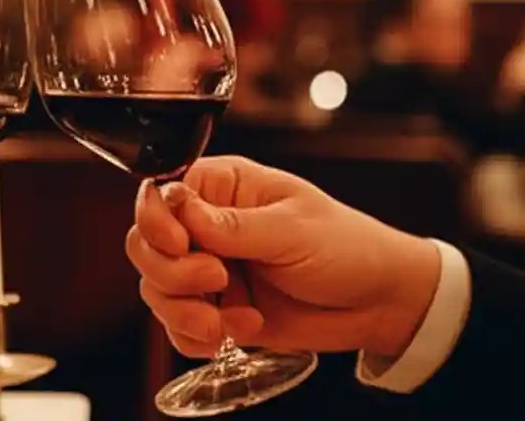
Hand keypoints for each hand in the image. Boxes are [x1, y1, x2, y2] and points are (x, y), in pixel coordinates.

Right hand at [127, 157, 438, 359]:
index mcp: (224, 187)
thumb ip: (233, 225)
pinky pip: (175, 326)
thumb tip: (180, 207)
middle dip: (172, 272)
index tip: (181, 245)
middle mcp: (207, 226)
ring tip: (225, 322)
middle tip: (217, 280)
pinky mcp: (215, 309)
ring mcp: (208, 269)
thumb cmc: (347, 247)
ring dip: (182, 312)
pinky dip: (194, 337)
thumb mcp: (292, 229)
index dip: (156, 222)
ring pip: (155, 288)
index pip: (160, 194)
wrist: (379, 303)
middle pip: (145, 244)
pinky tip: (235, 332)